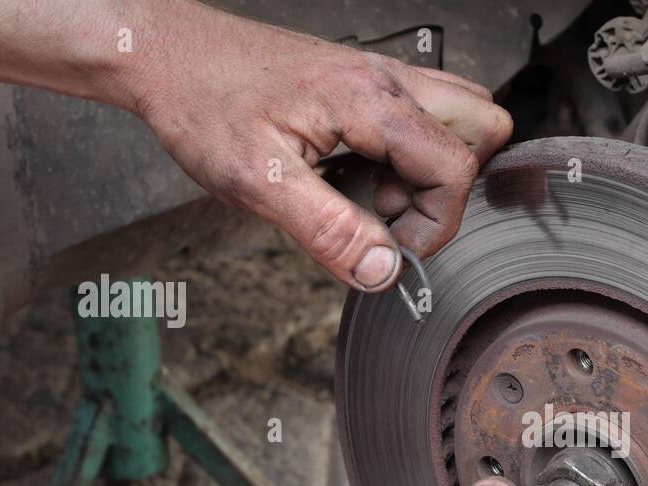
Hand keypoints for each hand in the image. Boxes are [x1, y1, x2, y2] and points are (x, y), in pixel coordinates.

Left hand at [129, 2, 511, 289]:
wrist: (163, 53)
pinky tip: (360, 169)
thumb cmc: (201, 102)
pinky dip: (410, 149)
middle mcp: (385, 78)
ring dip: (435, 164)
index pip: (456, 166)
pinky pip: (423, 111)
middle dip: (452, 185)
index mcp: (369, 101)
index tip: (391, 243)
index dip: (435, 221)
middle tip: (393, 209)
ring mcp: (378, 74)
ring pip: (461, 113)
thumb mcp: (256, 182)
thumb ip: (328, 229)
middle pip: (484, 126)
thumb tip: (384, 270)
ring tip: (374, 189)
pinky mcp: (362, 80)